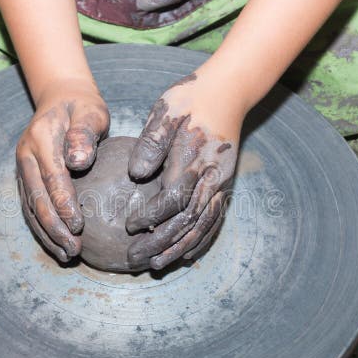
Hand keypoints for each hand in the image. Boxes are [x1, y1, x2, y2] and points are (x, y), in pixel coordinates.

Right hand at [16, 79, 109, 261]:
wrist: (60, 98)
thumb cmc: (83, 108)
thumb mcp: (91, 111)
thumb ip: (85, 133)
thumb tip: (79, 161)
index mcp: (40, 139)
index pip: (52, 178)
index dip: (63, 204)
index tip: (78, 226)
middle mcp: (25, 156)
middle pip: (37, 200)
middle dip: (55, 228)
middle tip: (74, 249)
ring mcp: (22, 168)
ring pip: (30, 209)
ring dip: (47, 234)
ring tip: (68, 254)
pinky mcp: (25, 178)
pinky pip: (30, 208)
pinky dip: (42, 228)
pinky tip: (58, 244)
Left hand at [126, 73, 241, 269]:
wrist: (228, 92)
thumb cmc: (190, 99)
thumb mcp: (166, 112)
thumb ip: (152, 143)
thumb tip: (137, 174)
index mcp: (194, 159)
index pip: (174, 198)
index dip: (152, 216)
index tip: (130, 226)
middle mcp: (211, 178)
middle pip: (188, 221)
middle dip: (161, 243)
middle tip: (135, 258)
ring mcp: (220, 184)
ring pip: (202, 226)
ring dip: (178, 248)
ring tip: (156, 265)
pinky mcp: (223, 186)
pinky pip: (214, 221)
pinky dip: (200, 241)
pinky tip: (185, 254)